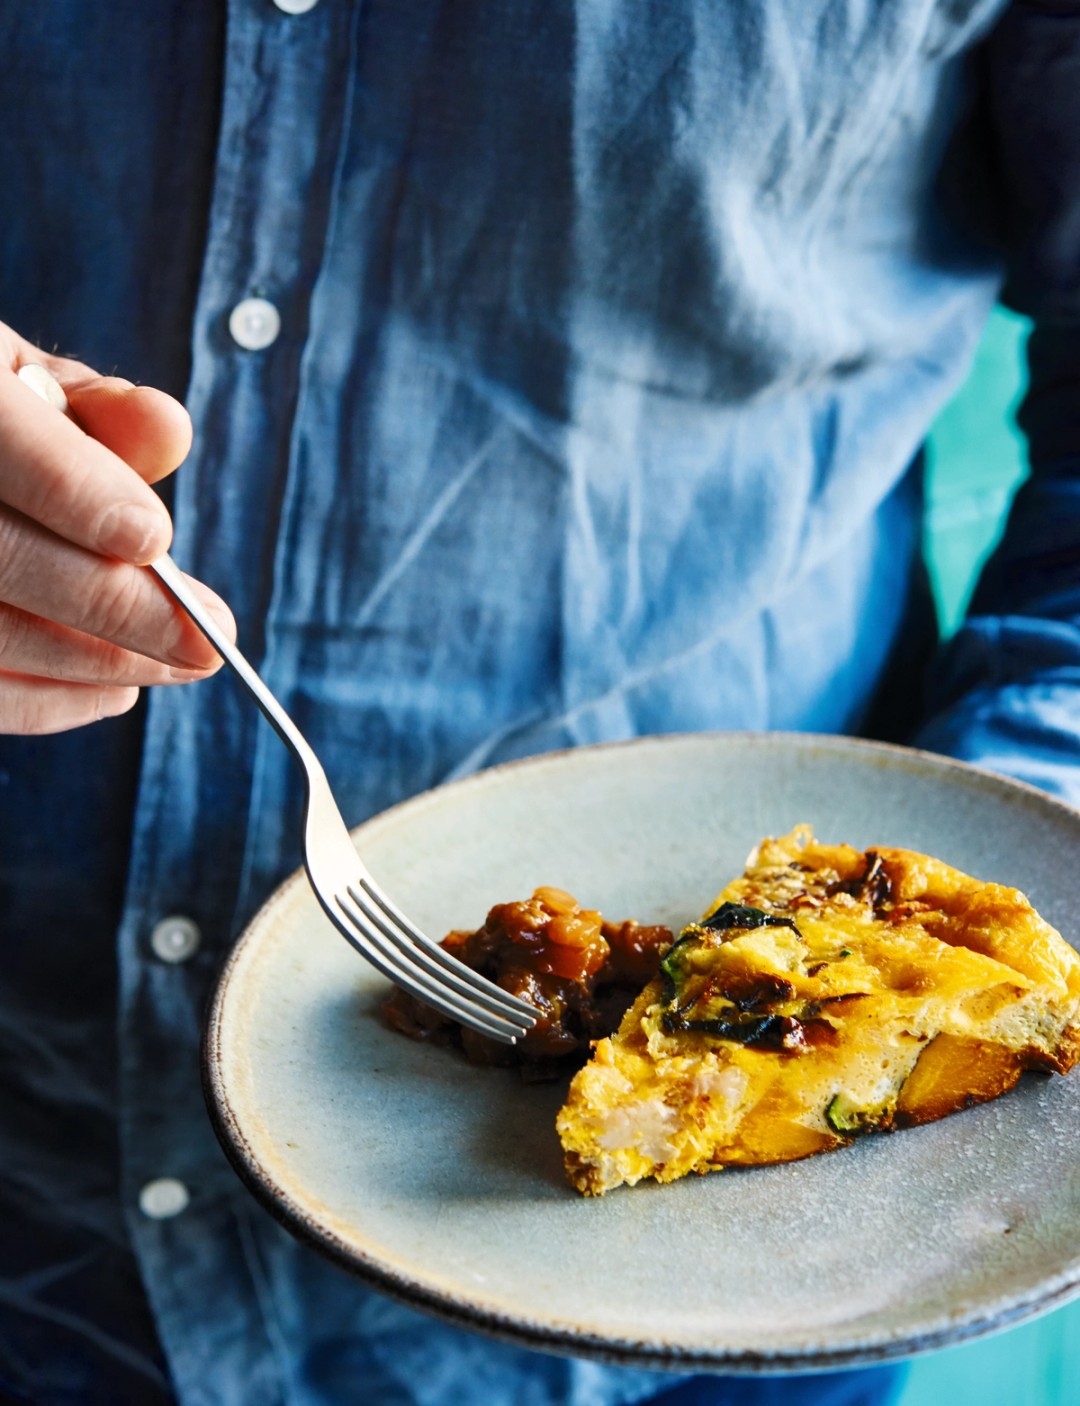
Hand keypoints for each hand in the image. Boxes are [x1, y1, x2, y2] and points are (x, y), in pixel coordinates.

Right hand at [0, 322, 234, 733]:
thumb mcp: (18, 382)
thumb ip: (93, 411)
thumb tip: (167, 430)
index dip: (77, 495)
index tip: (155, 541)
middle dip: (117, 608)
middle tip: (209, 640)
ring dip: (95, 665)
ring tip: (180, 665)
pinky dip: (47, 701)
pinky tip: (114, 691)